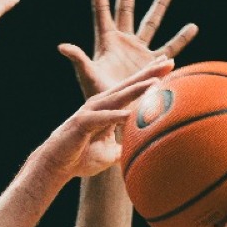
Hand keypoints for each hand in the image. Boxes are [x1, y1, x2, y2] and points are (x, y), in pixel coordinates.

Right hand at [34, 57, 171, 179]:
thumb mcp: (110, 152)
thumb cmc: (82, 156)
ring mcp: (91, 111)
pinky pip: (102, 118)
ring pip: (117, 97)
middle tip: (170, 62)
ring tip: (156, 82)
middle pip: (129, 85)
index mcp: (108, 107)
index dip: (151, 76)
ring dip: (137, 90)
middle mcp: (100, 104)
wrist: (56, 165)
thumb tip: (141, 152)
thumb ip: (125, 147)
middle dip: (150, 73)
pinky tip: (130, 114)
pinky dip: (116, 116)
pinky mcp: (82, 123)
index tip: (169, 65)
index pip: (133, 88)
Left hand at [59, 0, 198, 97]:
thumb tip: (62, 46)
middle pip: (126, 7)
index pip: (102, 10)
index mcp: (106, 41)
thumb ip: (78, 59)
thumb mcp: (88, 76)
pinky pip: (170, 47)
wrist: (118, 114)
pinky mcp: (153, 63)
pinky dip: (181, 38)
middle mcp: (123, 41)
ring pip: (151, 22)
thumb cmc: (98, 97)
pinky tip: (192, 27)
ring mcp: (139, 51)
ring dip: (159, 5)